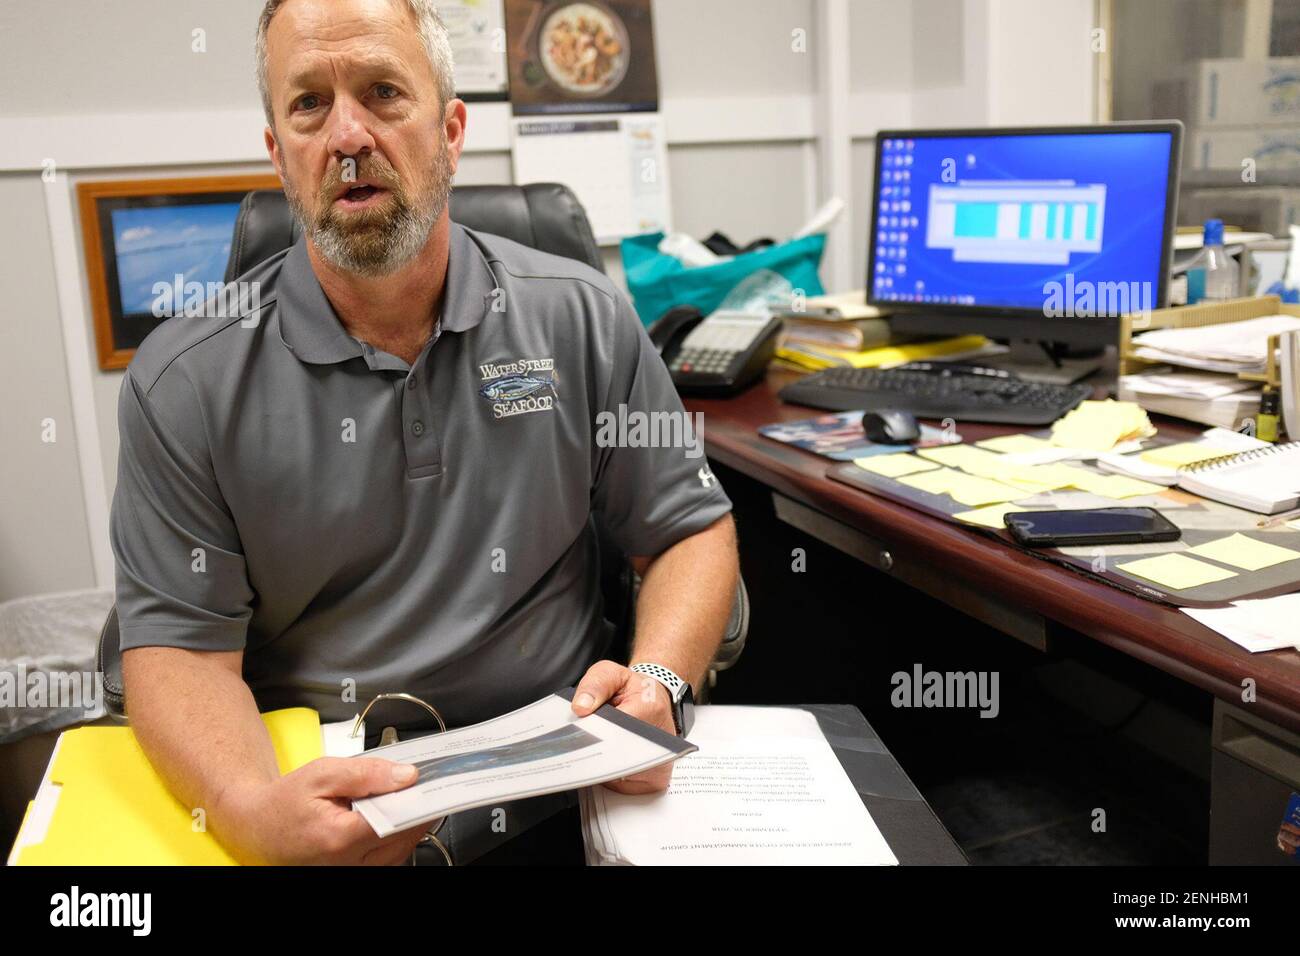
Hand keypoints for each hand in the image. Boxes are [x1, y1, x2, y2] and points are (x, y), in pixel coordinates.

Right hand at [214, 757, 431, 864]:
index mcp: (339, 837)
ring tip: (403, 798)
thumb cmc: (286, 801)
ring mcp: (350, 872)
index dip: (417, 800)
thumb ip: (367, 773)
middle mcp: (347, 863)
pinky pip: (388, 858)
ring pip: (399, 852)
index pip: (396, 821)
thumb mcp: (323, 773)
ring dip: (408, 825)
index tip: (431, 783)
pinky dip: (395, 837)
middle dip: (416, 811)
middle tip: (421, 785)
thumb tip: (406, 776)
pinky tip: (390, 816)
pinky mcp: (354, 873)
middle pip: (403, 838)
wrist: (258, 825)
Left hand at [572, 660, 676, 794]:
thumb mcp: (611, 674)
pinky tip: (605, 762)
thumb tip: (580, 708)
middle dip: (592, 756)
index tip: (575, 737)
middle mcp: (661, 742)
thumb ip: (594, 685)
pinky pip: (625, 789)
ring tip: (593, 750)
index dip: (591, 737)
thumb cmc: (634, 690)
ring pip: (618, 780)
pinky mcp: (656, 780)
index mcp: (649, 710)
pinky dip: (610, 779)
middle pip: (615, 762)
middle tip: (576, 747)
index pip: (613, 733)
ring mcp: (660, 764)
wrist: (656, 701)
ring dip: (600, 769)